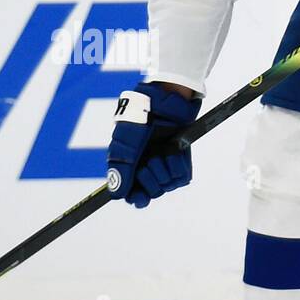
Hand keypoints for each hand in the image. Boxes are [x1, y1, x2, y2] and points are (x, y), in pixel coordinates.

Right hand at [106, 82, 200, 208]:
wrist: (165, 101)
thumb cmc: (140, 119)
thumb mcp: (126, 145)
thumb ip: (121, 170)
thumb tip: (116, 196)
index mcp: (130, 166)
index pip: (133, 193)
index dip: (137, 198)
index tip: (141, 198)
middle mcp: (148, 167)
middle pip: (152, 192)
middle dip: (151, 179)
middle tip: (148, 161)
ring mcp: (165, 164)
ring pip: (168, 186)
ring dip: (164, 170)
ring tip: (161, 151)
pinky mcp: (181, 159)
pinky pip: (183, 177)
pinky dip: (178, 165)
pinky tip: (173, 152)